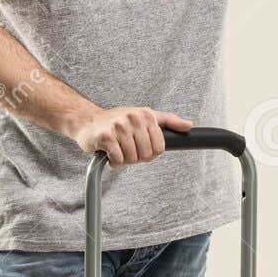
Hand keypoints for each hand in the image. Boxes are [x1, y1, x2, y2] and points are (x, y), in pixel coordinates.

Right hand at [72, 105, 192, 166]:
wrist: (88, 121)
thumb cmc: (117, 121)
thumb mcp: (144, 116)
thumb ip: (168, 121)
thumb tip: (189, 125)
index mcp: (146, 114)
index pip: (159, 147)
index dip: (150, 153)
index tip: (139, 147)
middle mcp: (133, 118)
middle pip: (146, 155)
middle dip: (136, 157)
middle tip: (126, 149)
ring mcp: (119, 126)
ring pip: (132, 158)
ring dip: (124, 160)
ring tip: (117, 149)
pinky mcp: (106, 137)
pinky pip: (118, 159)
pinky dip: (114, 162)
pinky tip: (109, 154)